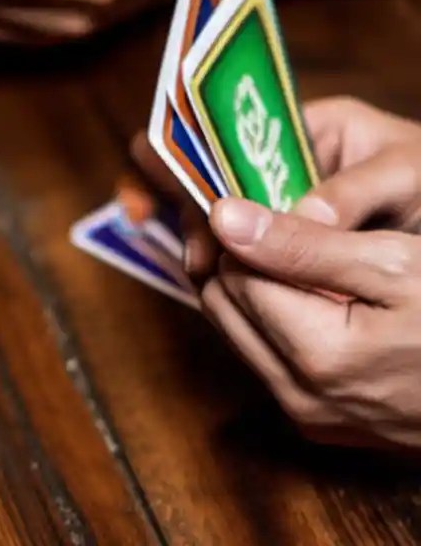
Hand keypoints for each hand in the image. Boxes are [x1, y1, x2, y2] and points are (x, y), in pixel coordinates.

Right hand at [132, 97, 420, 279]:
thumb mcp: (408, 172)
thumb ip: (354, 191)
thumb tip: (302, 218)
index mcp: (302, 129)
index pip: (218, 131)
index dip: (177, 157)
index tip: (153, 188)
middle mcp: (280, 168)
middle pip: (207, 186)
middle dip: (191, 218)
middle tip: (197, 257)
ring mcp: (280, 212)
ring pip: (220, 231)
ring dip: (206, 252)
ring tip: (208, 275)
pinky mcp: (288, 254)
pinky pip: (244, 264)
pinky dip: (231, 278)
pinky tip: (229, 292)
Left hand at [201, 197, 420, 451]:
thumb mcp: (397, 263)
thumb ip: (302, 244)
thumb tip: (223, 217)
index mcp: (317, 357)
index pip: (232, 274)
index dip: (240, 230)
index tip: (252, 195)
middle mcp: (301, 398)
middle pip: (223, 308)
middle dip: (237, 260)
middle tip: (266, 217)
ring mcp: (311, 417)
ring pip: (239, 334)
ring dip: (251, 289)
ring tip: (290, 247)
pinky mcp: (323, 424)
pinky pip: (269, 361)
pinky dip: (274, 321)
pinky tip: (309, 289)